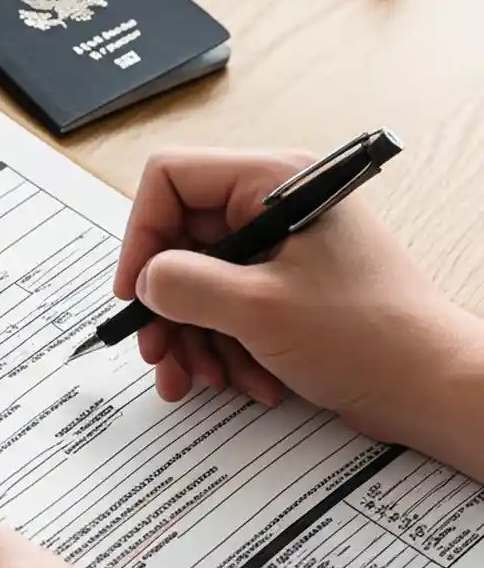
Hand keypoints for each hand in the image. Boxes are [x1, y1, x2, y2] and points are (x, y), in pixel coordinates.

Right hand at [114, 149, 483, 470]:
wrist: (431, 388)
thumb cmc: (370, 336)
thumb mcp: (259, 310)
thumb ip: (187, 286)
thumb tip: (146, 280)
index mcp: (272, 182)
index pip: (171, 179)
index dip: (142, 234)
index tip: (135, 290)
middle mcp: (272, 205)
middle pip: (180, 240)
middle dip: (167, 305)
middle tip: (158, 352)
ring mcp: (278, 247)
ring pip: (198, 281)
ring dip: (192, 336)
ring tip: (202, 379)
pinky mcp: (283, 286)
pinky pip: (225, 307)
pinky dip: (222, 346)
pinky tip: (242, 379)